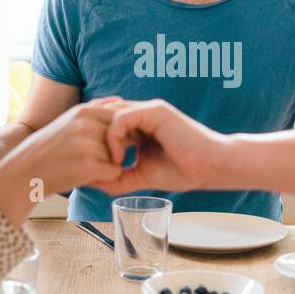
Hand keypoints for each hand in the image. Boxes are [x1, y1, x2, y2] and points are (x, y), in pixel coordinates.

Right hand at [0, 101, 126, 224]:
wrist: (24, 172)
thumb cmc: (49, 147)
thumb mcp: (69, 119)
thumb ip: (95, 108)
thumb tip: (120, 99)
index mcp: (84, 111)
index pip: (121, 117)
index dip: (122, 132)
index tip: (113, 144)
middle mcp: (87, 125)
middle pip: (123, 137)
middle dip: (118, 149)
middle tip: (96, 158)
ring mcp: (88, 145)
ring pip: (120, 156)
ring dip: (109, 165)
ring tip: (85, 166)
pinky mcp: (89, 167)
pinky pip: (115, 172)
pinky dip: (106, 178)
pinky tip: (88, 177)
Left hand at [87, 99, 224, 195]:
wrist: (210, 167)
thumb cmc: (184, 170)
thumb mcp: (142, 175)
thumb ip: (120, 177)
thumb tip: (95, 183)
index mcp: (140, 125)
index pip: (106, 124)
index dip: (92, 141)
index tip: (87, 164)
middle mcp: (143, 113)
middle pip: (103, 115)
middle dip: (90, 138)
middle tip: (85, 162)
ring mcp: (149, 110)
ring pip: (109, 115)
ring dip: (102, 141)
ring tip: (107, 164)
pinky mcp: (155, 112)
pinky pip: (122, 119)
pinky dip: (115, 139)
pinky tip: (120, 159)